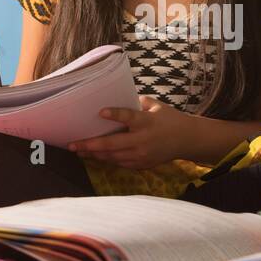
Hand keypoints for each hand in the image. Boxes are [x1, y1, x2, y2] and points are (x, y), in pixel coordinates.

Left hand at [67, 96, 195, 168]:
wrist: (187, 140)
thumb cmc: (170, 119)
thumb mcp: (156, 106)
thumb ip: (136, 102)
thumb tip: (117, 97)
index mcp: (147, 122)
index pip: (129, 117)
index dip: (115, 115)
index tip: (101, 112)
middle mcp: (143, 140)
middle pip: (113, 144)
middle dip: (91, 145)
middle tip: (73, 144)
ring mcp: (142, 155)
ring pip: (113, 157)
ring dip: (95, 154)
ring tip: (79, 151)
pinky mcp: (142, 164)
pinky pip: (120, 163)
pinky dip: (107, 160)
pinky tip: (95, 156)